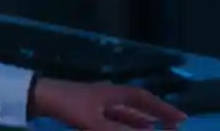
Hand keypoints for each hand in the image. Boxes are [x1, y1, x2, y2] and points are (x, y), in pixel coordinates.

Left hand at [31, 77, 187, 129]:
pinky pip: (111, 116)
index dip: (163, 109)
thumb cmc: (67, 106)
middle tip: (173, 126)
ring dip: (140, 120)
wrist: (37, 98)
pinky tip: (128, 130)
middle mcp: (107, 94)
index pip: (144, 99)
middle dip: (155, 114)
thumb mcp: (95, 123)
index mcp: (112, 92)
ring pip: (124, 111)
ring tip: (155, 130)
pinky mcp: (84, 109)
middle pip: (136, 103)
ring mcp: (95, 101)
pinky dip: (123, 124)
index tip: (182, 119)